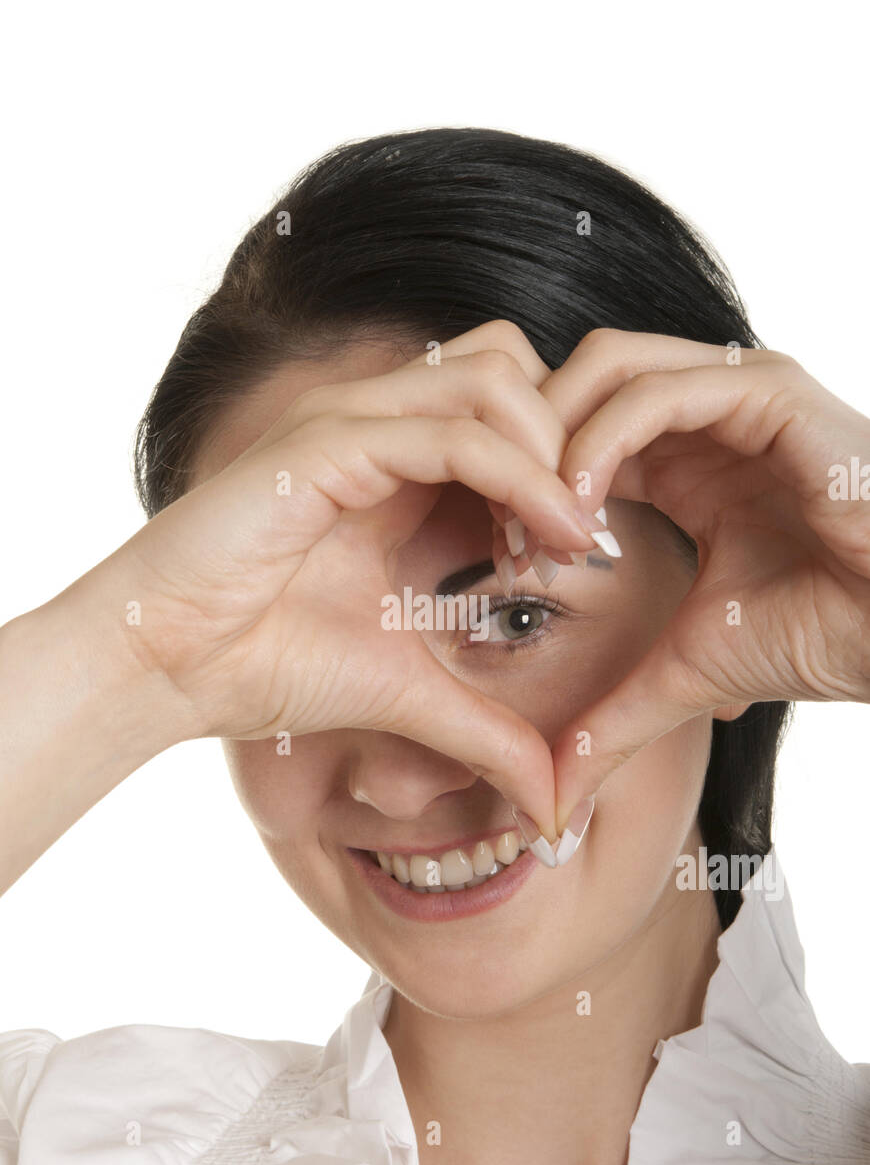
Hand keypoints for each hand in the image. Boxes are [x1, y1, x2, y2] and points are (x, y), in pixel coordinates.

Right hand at [110, 328, 602, 826]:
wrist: (163, 669)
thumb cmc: (264, 665)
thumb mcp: (407, 694)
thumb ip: (485, 731)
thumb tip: (553, 801)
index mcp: (397, 466)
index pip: (511, 409)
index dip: (565, 466)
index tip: (587, 556)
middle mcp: (378, 425)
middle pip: (515, 363)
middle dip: (571, 438)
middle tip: (579, 536)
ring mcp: (350, 423)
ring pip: (496, 376)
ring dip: (553, 451)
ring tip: (567, 540)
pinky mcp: (326, 444)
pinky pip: (451, 433)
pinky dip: (518, 477)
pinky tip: (544, 543)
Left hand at [530, 328, 869, 846]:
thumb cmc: (822, 636)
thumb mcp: (686, 673)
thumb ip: (612, 718)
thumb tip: (553, 798)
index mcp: (683, 455)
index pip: (570, 425)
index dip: (519, 481)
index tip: (499, 558)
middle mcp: (706, 408)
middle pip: (572, 378)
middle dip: (520, 447)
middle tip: (498, 534)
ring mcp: (738, 390)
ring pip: (605, 365)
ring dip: (550, 442)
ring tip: (531, 527)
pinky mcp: (770, 393)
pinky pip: (658, 392)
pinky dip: (599, 442)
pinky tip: (577, 513)